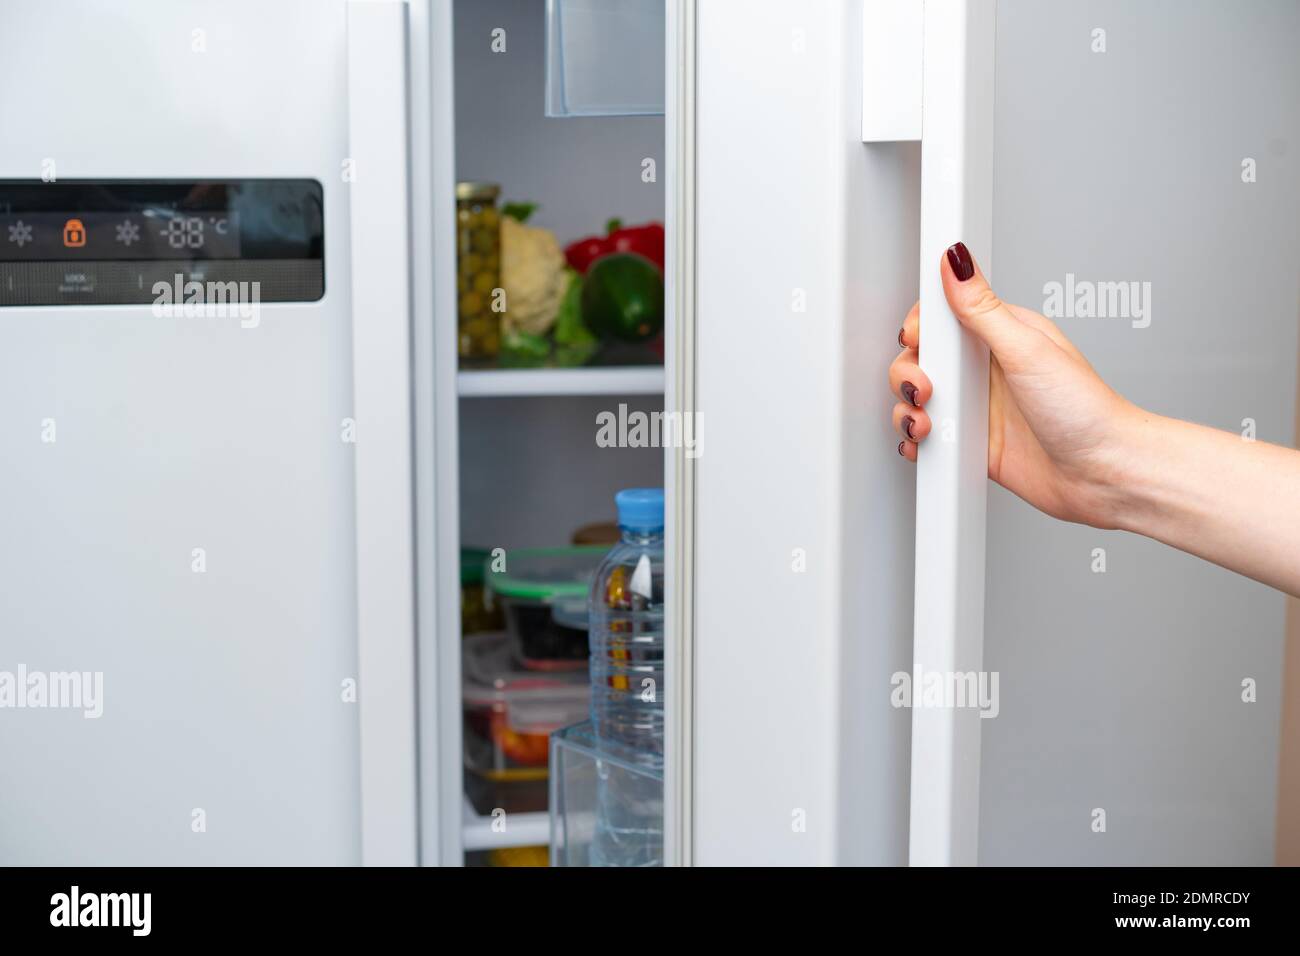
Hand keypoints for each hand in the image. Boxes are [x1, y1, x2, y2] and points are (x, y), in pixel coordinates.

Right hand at [890, 242, 1138, 528]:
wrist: (1102, 475)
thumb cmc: (1086, 412)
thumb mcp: (1027, 350)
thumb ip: (983, 308)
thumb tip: (957, 261)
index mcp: (1002, 335)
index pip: (943, 316)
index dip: (920, 327)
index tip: (917, 340)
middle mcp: (986, 369)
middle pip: (921, 358)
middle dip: (908, 373)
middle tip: (927, 389)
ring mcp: (977, 407)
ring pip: (917, 398)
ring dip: (908, 410)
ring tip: (927, 422)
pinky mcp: (972, 441)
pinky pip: (926, 436)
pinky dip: (915, 440)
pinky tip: (926, 442)